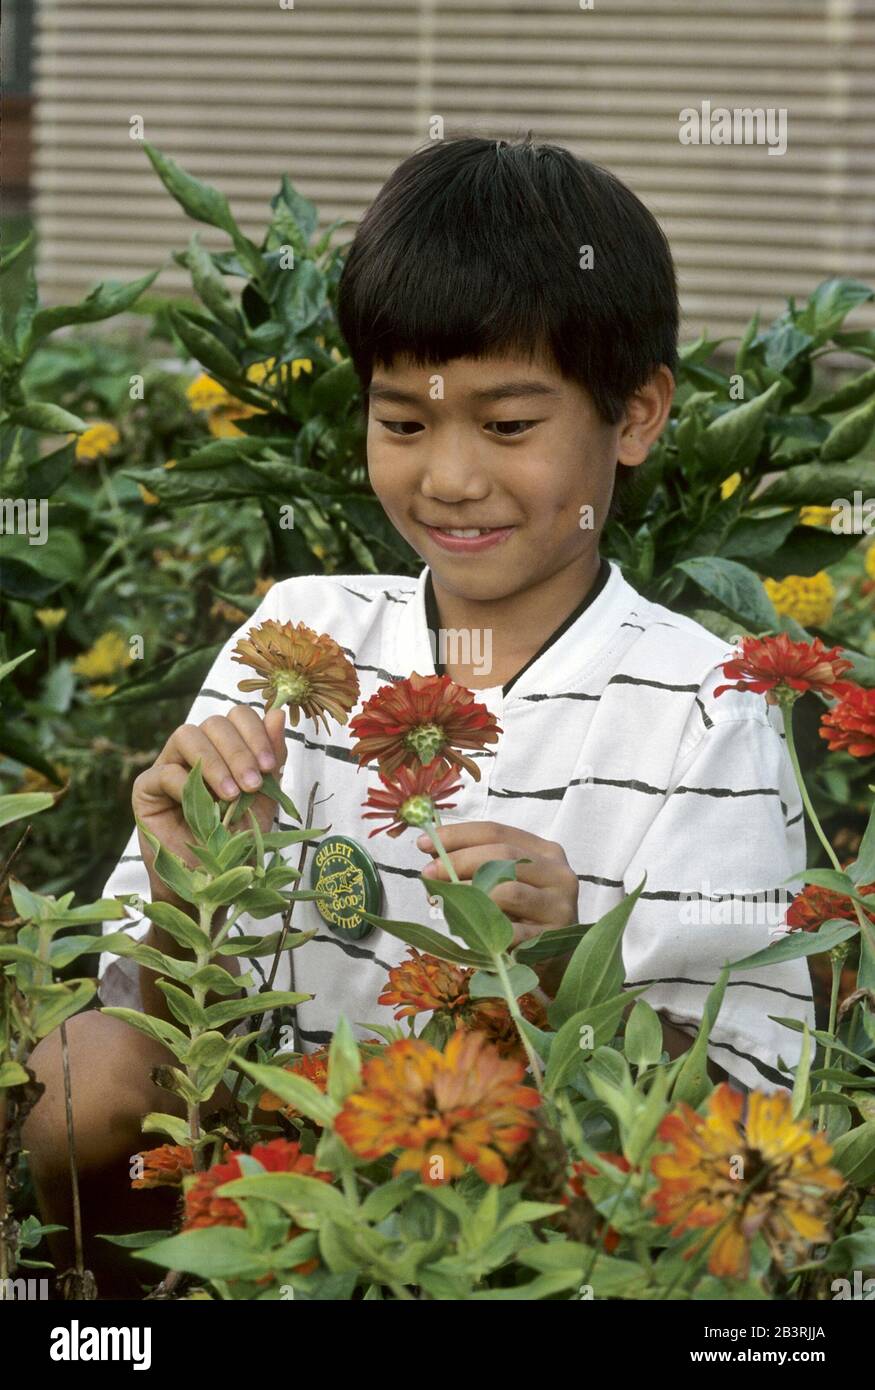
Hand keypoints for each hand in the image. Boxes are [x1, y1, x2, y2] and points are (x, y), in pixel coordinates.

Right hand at [133, 706, 286, 899]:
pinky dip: (188, 784)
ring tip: (232, 796)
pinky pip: (164, 771)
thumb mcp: (263, 799)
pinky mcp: (146, 788)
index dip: (255, 733)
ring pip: (187, 735)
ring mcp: (169, 765)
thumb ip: (271, 758)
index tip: (270, 766)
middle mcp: (197, 750)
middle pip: (214, 724)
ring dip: (215, 764)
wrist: (211, 882)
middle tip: (251, 785)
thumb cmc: (237, 840)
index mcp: (226, 747)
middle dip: (238, 752)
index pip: (238, 717)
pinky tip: (204, 807)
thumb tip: (278, 714)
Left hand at [415, 820, 578, 948]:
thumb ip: (480, 865)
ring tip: (444, 902)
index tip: (423, 843)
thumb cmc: (526, 915)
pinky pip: (511, 930)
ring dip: (468, 894)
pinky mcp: (553, 936)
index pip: (497, 832)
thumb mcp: (508, 882)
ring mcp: (559, 905)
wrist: (558, 958)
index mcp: (545, 852)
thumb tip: (432, 853)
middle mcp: (558, 873)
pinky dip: (484, 928)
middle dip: (458, 861)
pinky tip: (467, 930)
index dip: (458, 835)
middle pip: (502, 855)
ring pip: (507, 890)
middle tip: (428, 873)